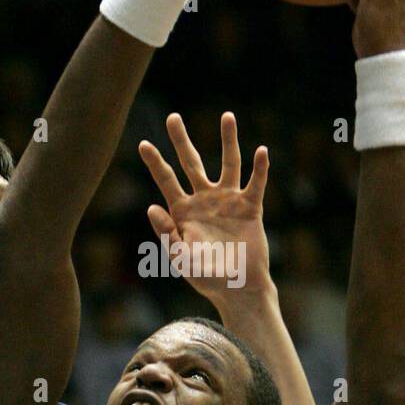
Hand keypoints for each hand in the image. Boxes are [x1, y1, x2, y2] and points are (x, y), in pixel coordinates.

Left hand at [138, 112, 270, 303]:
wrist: (238, 288)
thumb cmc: (206, 277)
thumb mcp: (180, 258)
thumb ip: (166, 233)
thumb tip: (151, 206)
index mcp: (183, 211)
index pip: (166, 180)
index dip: (154, 162)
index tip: (143, 143)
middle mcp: (204, 200)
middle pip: (191, 162)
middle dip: (181, 140)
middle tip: (172, 117)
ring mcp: (228, 201)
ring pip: (228, 163)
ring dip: (228, 140)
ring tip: (227, 116)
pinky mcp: (250, 207)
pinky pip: (255, 183)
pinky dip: (259, 168)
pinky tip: (261, 151)